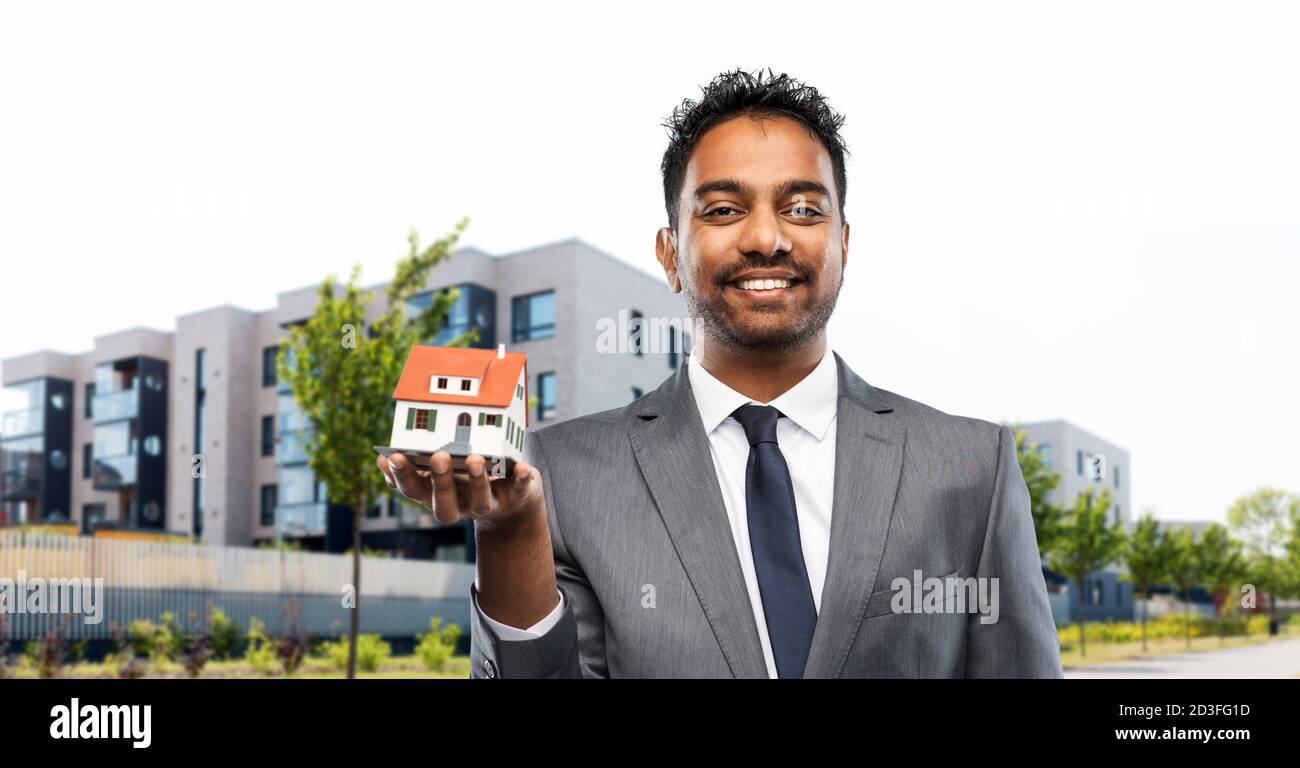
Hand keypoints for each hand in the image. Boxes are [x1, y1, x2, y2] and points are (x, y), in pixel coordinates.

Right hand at [377, 451, 544, 531]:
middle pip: (444, 507)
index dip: (402, 477)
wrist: (512, 500)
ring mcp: (488, 505)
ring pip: (481, 503)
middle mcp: (460, 507)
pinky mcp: (515, 497)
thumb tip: (383, 460)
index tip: (393, 456)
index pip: (414, 492)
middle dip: (441, 483)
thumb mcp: (442, 474)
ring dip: (477, 482)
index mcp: (436, 497)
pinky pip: (519, 490)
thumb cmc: (469, 478)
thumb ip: (417, 468)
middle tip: (439, 456)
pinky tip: (522, 467)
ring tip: (474, 459)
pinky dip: (520, 480)